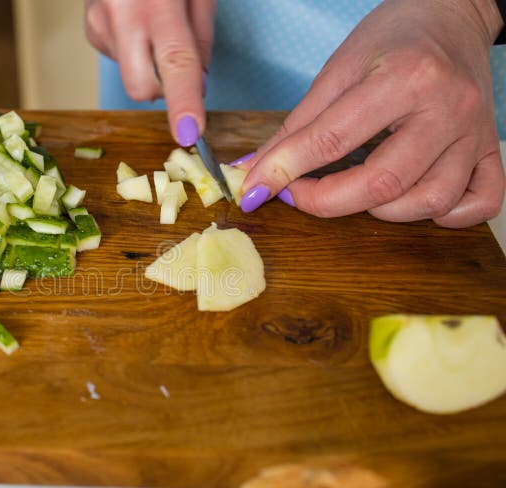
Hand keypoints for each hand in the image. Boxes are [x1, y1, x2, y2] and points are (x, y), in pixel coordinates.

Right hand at [85, 0, 215, 145]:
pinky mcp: (91, 32)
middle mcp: (119, 15)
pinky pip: (121, 60)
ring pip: (133, 75)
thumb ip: (201, 35)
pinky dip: (136, 50)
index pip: (174, 62)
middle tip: (179, 61)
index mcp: (153, 1)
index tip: (190, 132)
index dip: (184, 102)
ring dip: (150, 62)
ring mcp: (98, 25)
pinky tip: (137, 21)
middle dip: (165, 89)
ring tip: (155, 21)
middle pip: (142, 87)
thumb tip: (201, 83)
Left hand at [237, 0, 505, 227]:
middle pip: (383, 183)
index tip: (256, 190)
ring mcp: (475, 133)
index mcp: (405, 78)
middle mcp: (447, 108)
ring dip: (383, 212)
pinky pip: (480, 203)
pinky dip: (446, 216)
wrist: (452, 15)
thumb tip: (255, 170)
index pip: (332, 141)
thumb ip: (296, 126)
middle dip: (327, 202)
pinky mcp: (490, 149)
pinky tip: (414, 201)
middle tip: (299, 194)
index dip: (285, 171)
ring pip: (431, 201)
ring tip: (357, 190)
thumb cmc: (394, 38)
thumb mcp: (338, 70)